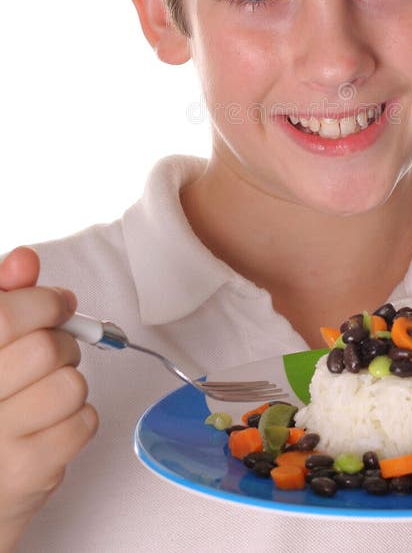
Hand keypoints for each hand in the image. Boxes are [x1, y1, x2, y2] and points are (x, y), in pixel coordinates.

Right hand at [0, 247, 98, 551]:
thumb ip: (3, 299)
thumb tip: (26, 259)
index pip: (6, 317)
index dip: (43, 302)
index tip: (60, 303)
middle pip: (44, 349)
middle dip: (62, 342)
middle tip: (53, 351)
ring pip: (70, 385)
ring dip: (70, 382)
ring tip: (48, 390)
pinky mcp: (27, 473)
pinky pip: (83, 422)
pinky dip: (78, 418)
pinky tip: (51, 424)